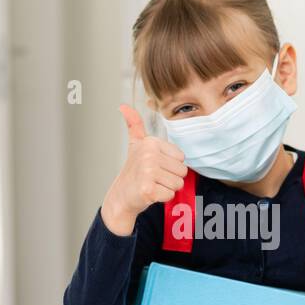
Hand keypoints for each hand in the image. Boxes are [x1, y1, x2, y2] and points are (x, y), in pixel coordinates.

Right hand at [99, 105, 187, 235]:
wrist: (121, 196)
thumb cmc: (134, 171)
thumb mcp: (135, 144)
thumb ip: (134, 125)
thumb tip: (123, 106)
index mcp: (151, 143)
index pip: (181, 158)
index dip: (171, 165)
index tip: (155, 166)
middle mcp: (149, 155)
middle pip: (182, 171)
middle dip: (170, 178)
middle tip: (154, 178)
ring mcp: (148, 172)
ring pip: (178, 183)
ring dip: (167, 188)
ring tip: (152, 184)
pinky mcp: (148, 189)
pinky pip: (170, 195)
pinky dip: (162, 198)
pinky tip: (149, 193)